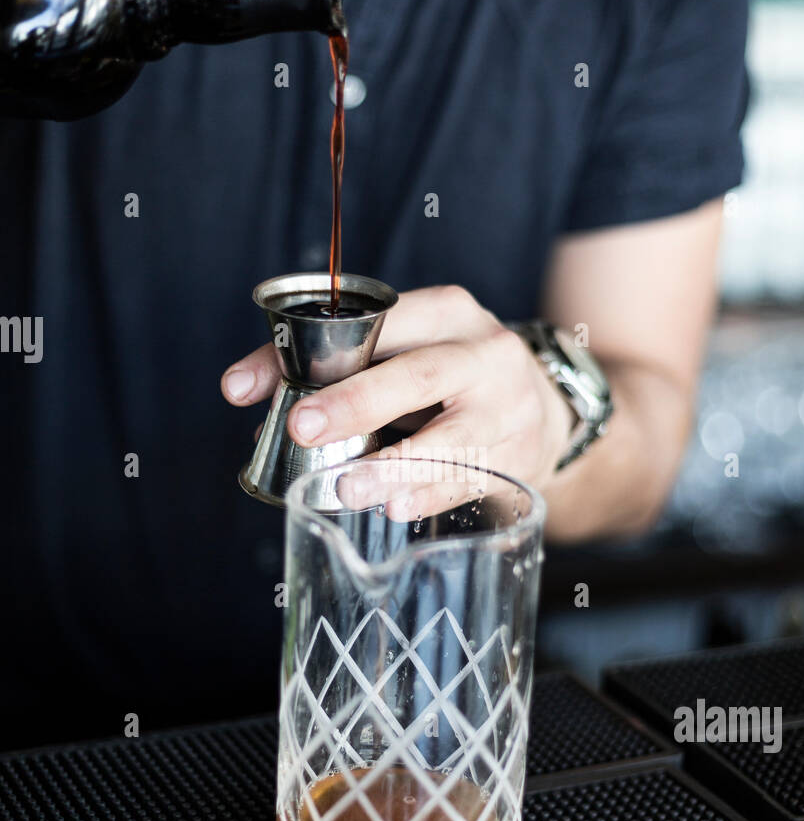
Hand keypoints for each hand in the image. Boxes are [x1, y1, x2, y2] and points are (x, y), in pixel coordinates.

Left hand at [221, 286, 571, 517]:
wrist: (545, 406)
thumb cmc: (450, 374)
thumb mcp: (406, 348)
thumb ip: (328, 362)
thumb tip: (241, 390)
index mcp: (447, 313)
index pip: (378, 324)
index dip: (317, 353)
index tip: (254, 387)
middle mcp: (484, 354)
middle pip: (421, 376)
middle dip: (358, 403)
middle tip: (304, 429)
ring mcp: (507, 409)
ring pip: (452, 437)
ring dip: (396, 466)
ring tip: (349, 488)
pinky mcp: (518, 458)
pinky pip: (469, 481)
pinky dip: (430, 496)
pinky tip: (396, 507)